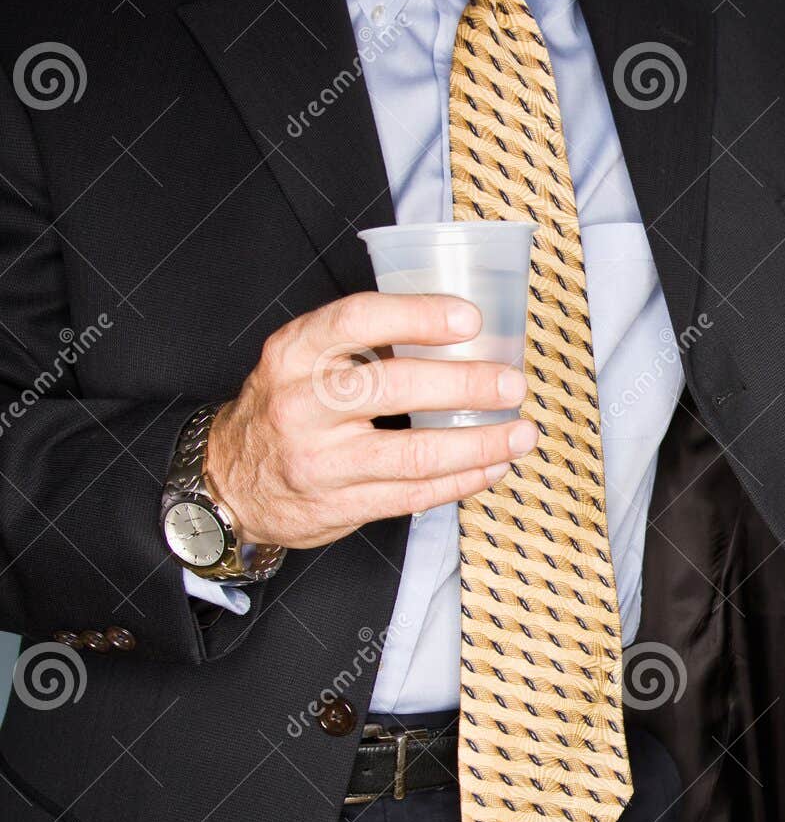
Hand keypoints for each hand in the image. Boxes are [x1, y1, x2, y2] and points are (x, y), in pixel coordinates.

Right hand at [207, 292, 536, 548]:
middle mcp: (302, 405)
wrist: (228, 483)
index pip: (358, 320)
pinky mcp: (340, 506)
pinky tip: (492, 466)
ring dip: (480, 444)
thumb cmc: (285, 410)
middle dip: (467, 386)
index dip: (418, 316)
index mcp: (295, 353)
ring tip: (520, 433)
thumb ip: (363, 345)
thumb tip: (459, 332)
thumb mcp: (302, 361)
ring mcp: (320, 461)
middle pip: (396, 389)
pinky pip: (415, 495)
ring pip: (416, 454)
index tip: (470, 319)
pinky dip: (463, 480)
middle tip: (512, 384)